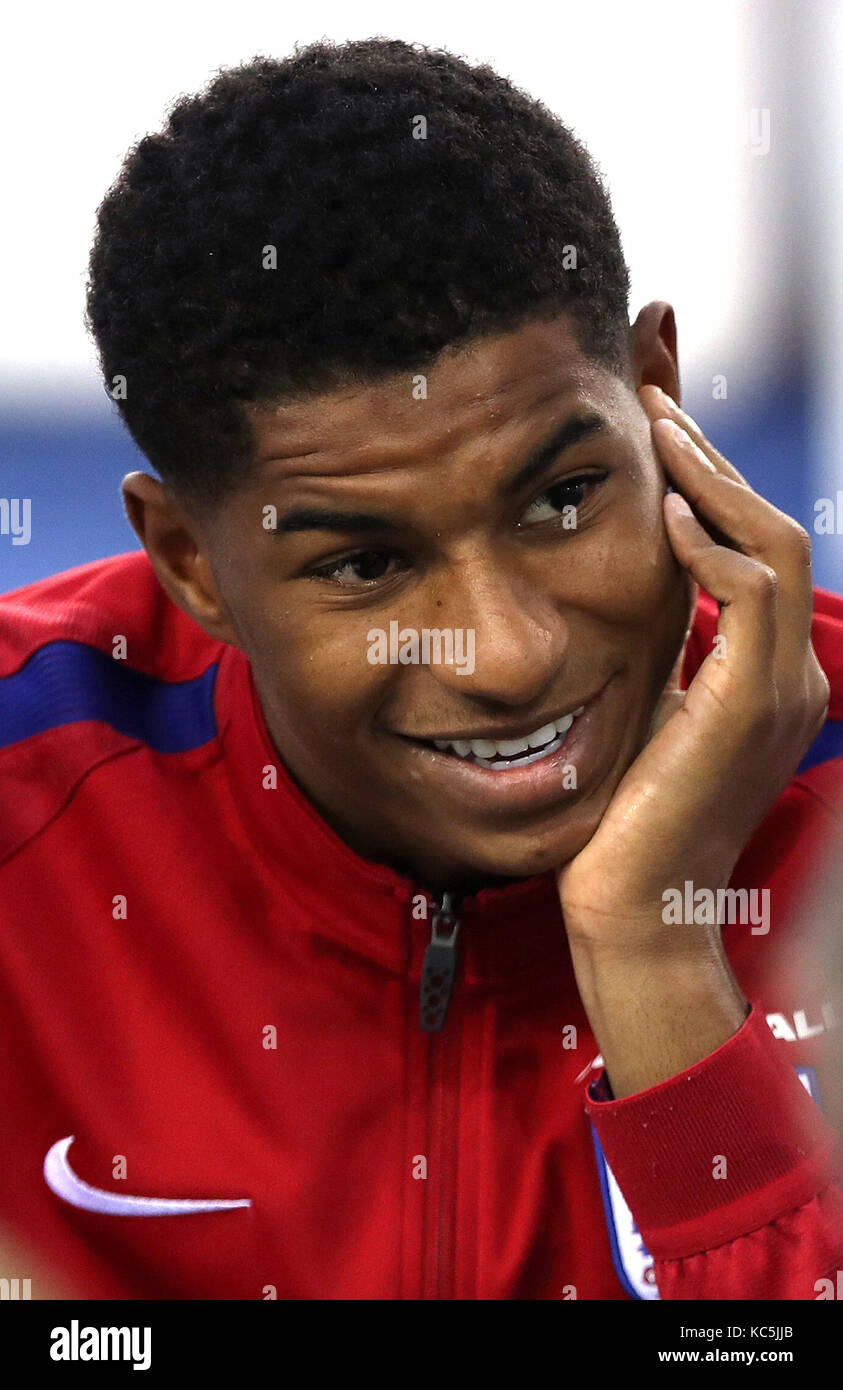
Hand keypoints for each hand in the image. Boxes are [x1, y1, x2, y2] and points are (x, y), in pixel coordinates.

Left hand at [557, 385, 829, 947]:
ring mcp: (780, 690)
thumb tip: (629, 585)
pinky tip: (664, 514)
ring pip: (771, 546)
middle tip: (657, 403)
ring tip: (659, 432)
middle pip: (773, 531)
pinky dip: (712, 547)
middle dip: (714, 460)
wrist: (635, 905)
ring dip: (714, 482)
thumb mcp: (650, 709)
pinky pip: (752, 595)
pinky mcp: (752, 706)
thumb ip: (663, 648)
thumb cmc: (625, 817)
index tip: (660, 432)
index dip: (713, 484)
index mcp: (767, 675)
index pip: (755, 550)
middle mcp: (790, 675)